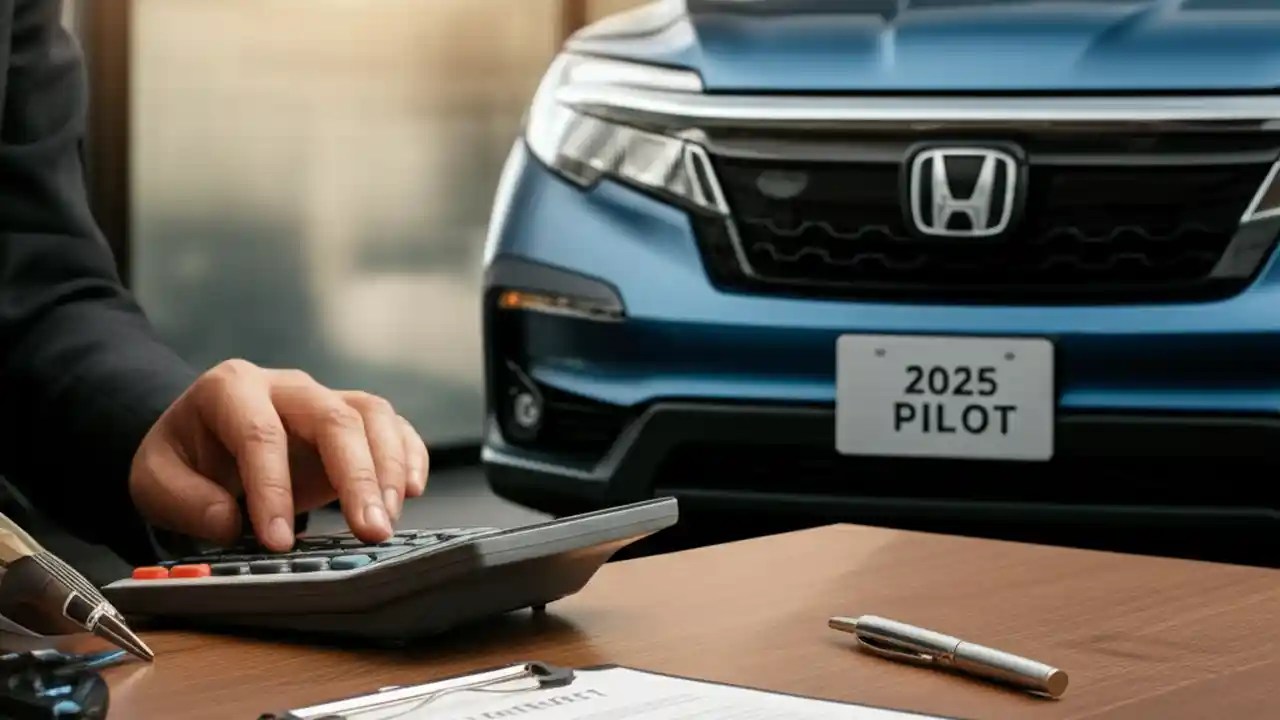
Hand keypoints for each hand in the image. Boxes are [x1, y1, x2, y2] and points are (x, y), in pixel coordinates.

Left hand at [129, 359, 429, 550]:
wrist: (202, 437)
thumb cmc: (183, 456)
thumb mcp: (154, 479)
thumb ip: (184, 499)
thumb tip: (230, 521)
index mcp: (231, 389)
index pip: (261, 435)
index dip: (273, 489)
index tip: (279, 541)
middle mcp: (287, 387)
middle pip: (334, 419)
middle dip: (357, 477)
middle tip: (368, 530)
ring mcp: (325, 399)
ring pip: (372, 415)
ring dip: (389, 468)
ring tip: (386, 520)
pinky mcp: (352, 420)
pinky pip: (393, 425)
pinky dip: (410, 454)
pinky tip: (412, 491)